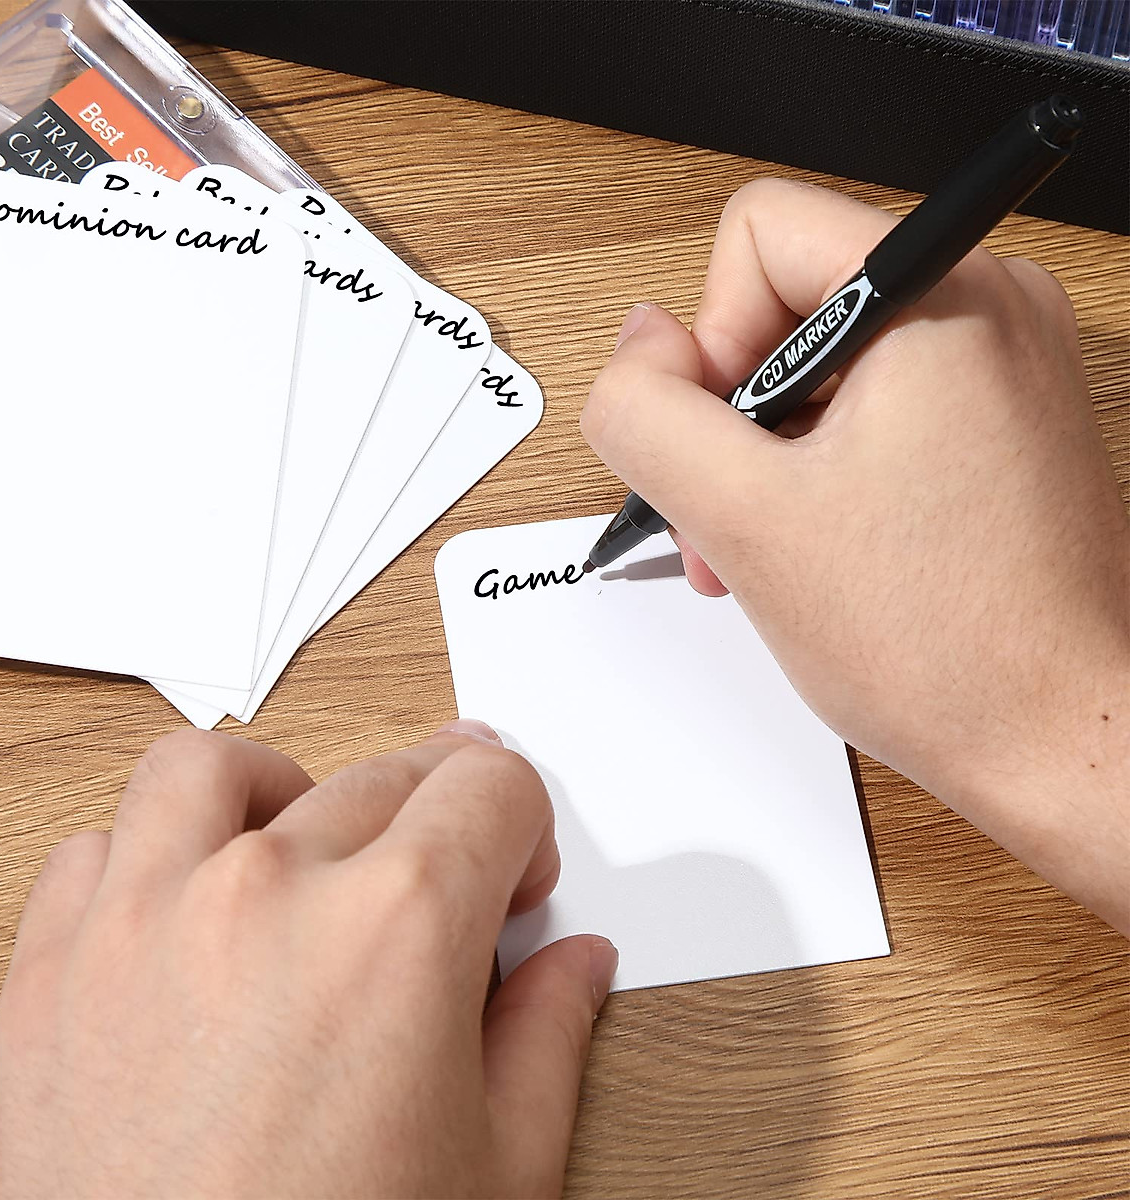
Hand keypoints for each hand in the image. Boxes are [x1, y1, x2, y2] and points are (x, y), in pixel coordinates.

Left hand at [0, 723, 617, 1197]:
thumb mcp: (496, 1173)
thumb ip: (549, 1039)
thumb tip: (573, 967)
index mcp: (399, 928)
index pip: (489, 786)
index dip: (522, 822)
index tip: (512, 872)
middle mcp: (268, 892)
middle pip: (379, 772)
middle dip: (431, 815)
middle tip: (437, 888)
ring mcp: (146, 919)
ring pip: (214, 771)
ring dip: (275, 795)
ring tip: (302, 856)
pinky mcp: (53, 971)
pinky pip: (97, 850)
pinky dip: (147, 858)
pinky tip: (187, 914)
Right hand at [582, 178, 1129, 931]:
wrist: (1058, 738)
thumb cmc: (945, 647)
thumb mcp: (742, 519)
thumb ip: (648, 413)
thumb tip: (635, 351)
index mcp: (943, 296)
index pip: (758, 234)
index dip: (708, 341)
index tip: (729, 444)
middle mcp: (988, 307)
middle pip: (785, 302)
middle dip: (733, 417)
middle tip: (730, 517)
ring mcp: (1001, 366)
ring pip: (821, 365)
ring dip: (768, 457)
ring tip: (766, 549)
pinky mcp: (998, 422)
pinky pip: (871, 407)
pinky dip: (820, 471)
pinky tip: (813, 548)